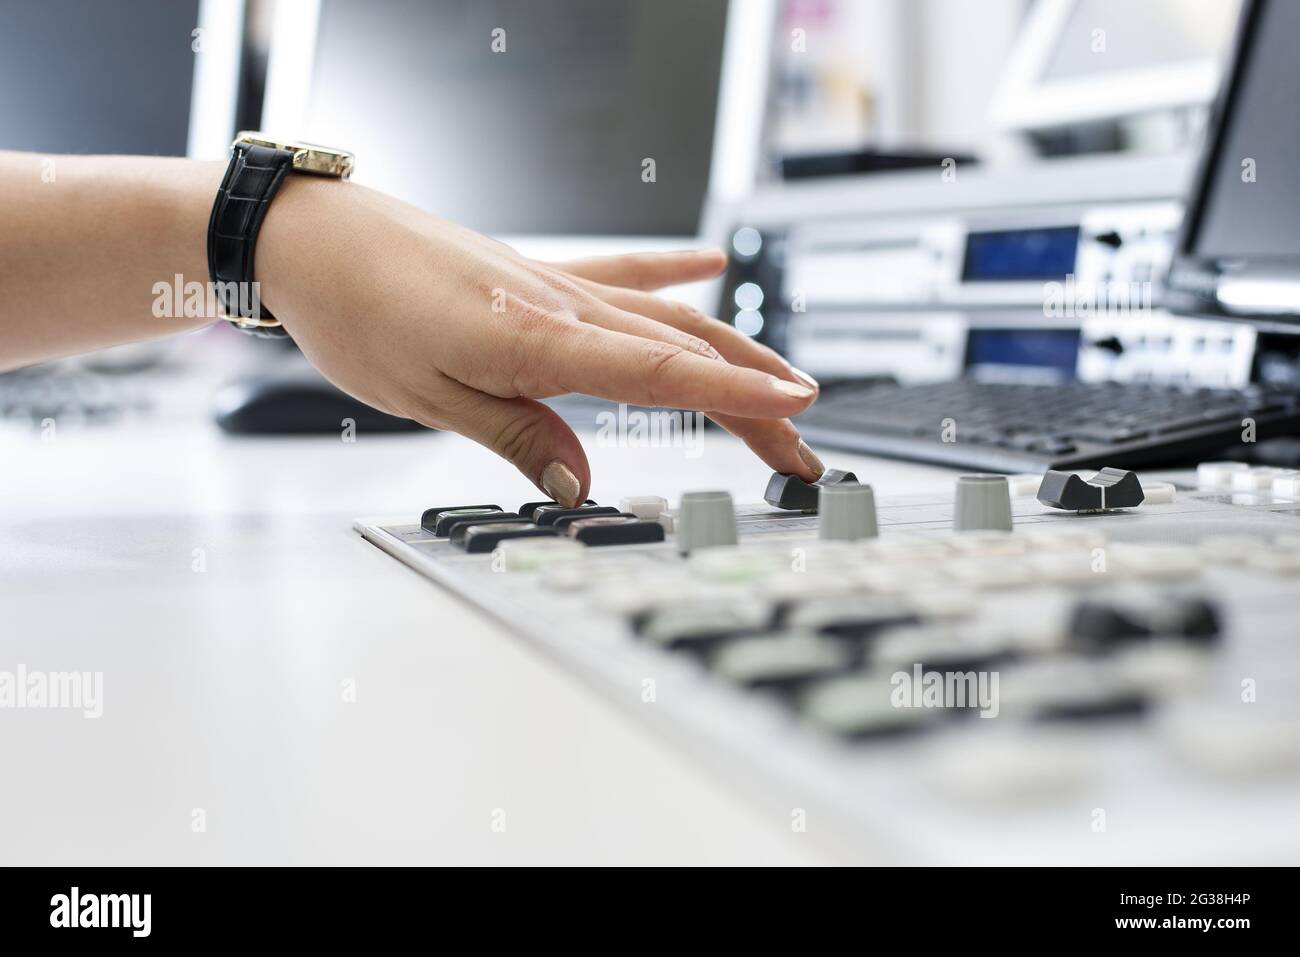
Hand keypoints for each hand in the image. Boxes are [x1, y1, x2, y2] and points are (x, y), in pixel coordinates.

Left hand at [256, 176, 823, 505]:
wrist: (316, 240)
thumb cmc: (359, 313)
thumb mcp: (428, 398)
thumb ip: (516, 436)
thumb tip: (578, 485)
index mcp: (535, 339)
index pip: (658, 374)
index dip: (733, 396)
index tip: (797, 411)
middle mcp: (561, 305)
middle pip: (683, 354)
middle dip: (754, 401)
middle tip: (804, 450)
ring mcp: (557, 285)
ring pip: (668, 319)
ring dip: (732, 354)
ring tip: (782, 388)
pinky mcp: (539, 276)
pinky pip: (623, 274)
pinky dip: (671, 274)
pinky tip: (708, 264)